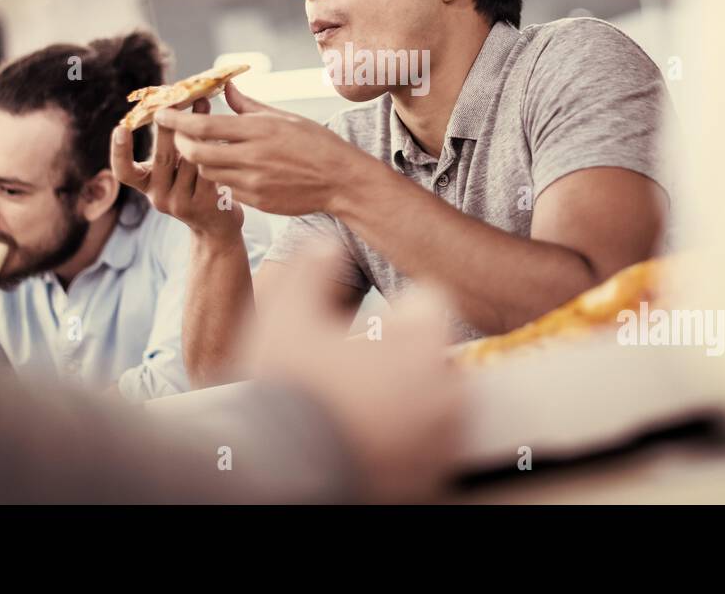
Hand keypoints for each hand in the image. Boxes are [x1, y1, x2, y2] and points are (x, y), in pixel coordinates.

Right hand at [112, 97, 244, 238]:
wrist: (215, 226)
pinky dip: (214, 146)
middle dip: (168, 125)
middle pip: (162, 157)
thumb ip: (167, 148)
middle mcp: (159, 197)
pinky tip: (221, 127)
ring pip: (189, 159)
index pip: (125, 172)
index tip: (120, 127)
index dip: (119, 151)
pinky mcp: (205, 204)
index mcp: (147, 186)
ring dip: (197, 128)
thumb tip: (168, 104)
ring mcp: (182, 203)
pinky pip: (209, 168)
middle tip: (174, 99)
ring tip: (203, 102)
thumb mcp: (172, 172)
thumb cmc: (193, 187)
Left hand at [154, 82, 373, 216]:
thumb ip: (248, 105)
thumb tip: (225, 86)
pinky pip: (226, 188)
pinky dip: (222, 177)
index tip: (162, 113)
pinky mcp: (257, 200)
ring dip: (200, 161)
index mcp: (258, 129)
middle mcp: (252, 156)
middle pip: (196, 152)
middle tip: (177, 136)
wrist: (341, 181)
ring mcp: (253, 182)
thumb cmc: (315, 143)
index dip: (177, 120)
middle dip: (180, 144)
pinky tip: (231, 168)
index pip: (203, 125)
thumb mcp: (283, 117)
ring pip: (208, 172)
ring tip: (206, 150)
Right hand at [243, 270, 463, 501]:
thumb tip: (326, 243)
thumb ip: (313, 268)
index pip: (433, 304)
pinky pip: (430, 448)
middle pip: (437, 356)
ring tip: (361, 407)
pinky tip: (366, 440)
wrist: (279, 473)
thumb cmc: (287, 390)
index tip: (374, 328)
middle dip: (406, 358)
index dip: (400, 311)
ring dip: (410, 399)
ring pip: (437, 403)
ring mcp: (442, 439)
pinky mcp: (431, 479)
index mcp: (422, 344)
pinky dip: (408, 442)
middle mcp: (445, 391)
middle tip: (360, 370)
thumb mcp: (287, 314)